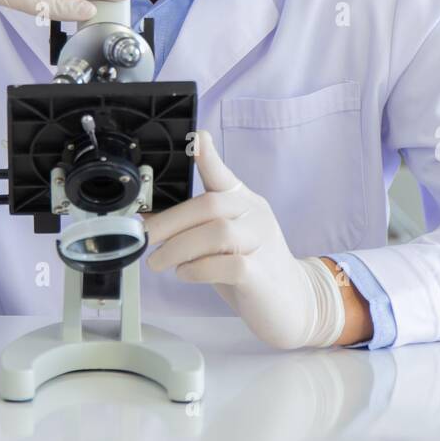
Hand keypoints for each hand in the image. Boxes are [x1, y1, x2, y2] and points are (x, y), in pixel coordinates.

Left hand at [144, 130, 345, 349]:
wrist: (293, 302)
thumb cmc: (250, 267)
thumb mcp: (219, 243)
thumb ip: (191, 228)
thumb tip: (148, 221)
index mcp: (244, 202)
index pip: (224, 175)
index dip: (209, 157)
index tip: (197, 138)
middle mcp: (255, 215)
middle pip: (209, 206)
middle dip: (170, 222)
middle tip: (146, 239)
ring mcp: (261, 243)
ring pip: (216, 233)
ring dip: (178, 248)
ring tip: (160, 262)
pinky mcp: (261, 274)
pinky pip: (227, 265)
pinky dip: (198, 269)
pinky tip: (187, 274)